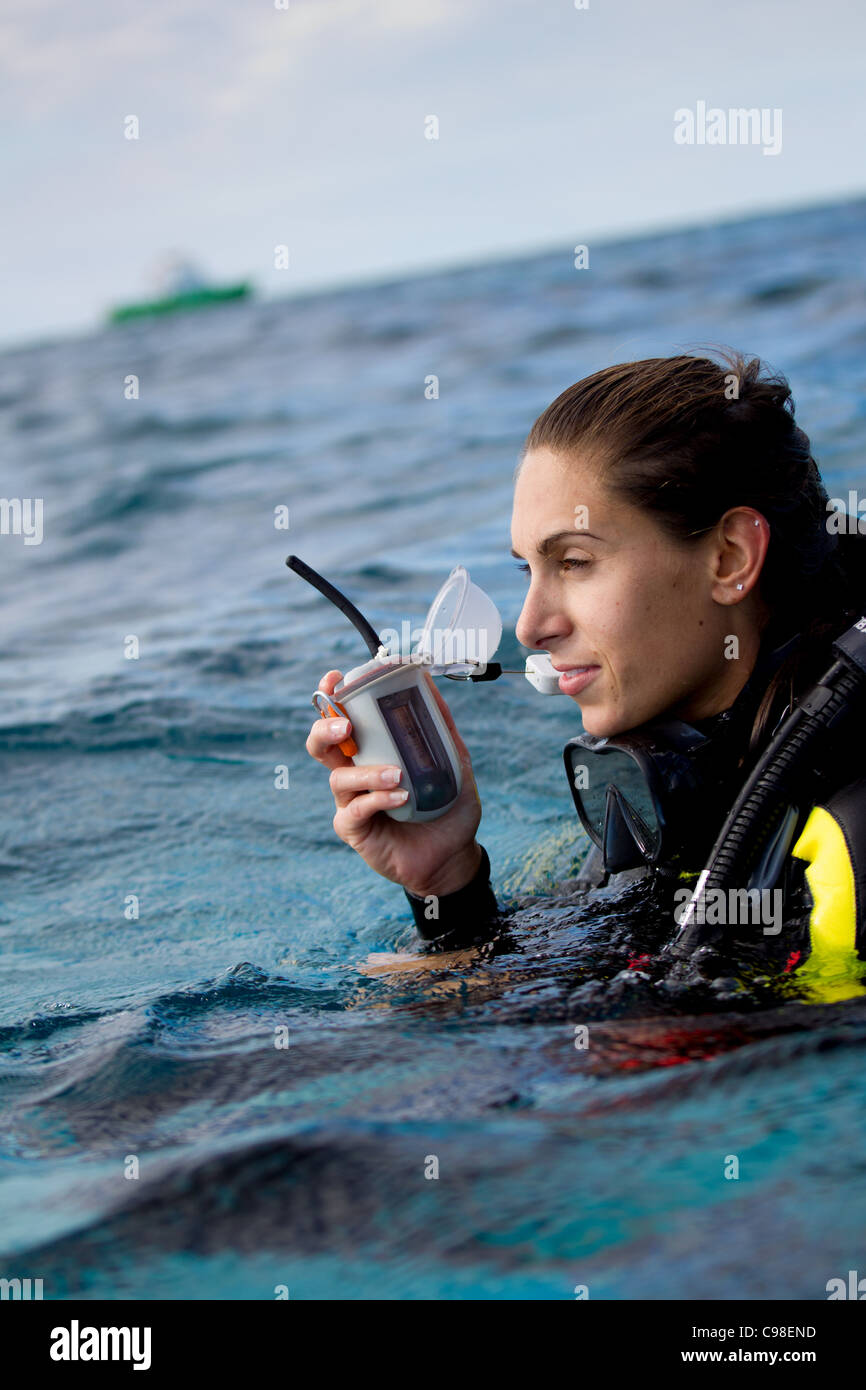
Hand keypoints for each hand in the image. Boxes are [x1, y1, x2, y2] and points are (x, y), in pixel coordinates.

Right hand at [305, 668, 483, 896]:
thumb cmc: (448, 807)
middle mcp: (356, 772)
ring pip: (338, 777)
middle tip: (346, 726)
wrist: (453, 855)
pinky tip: (401, 797)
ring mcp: (351, 801)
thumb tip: (432, 684)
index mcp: (372, 751)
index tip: (335, 679)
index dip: (331, 697)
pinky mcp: (354, 829)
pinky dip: (377, 799)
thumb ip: (441, 725)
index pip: (342, 719)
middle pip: (321, 744)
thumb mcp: (453, 760)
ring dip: (366, 772)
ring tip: (397, 774)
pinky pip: (355, 809)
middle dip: (326, 729)